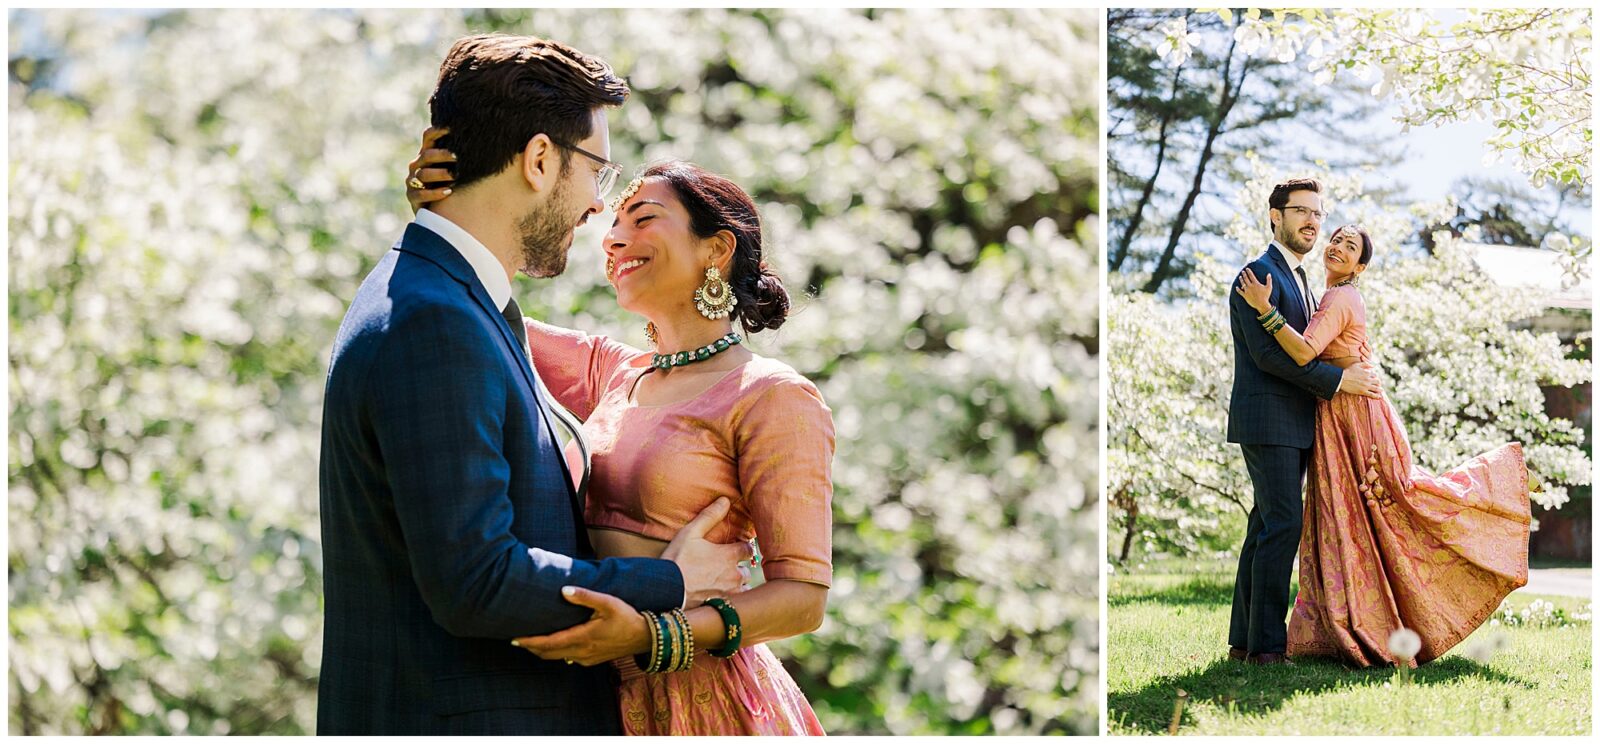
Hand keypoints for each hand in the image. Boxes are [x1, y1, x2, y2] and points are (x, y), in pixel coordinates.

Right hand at [406, 126, 456, 213]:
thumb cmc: (447, 184)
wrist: (434, 211)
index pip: (428, 137)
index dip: (438, 131)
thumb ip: (459, 157)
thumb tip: (483, 141)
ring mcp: (413, 181)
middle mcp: (417, 165)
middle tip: (457, 157)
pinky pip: (420, 194)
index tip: (452, 128)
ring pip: (423, 174)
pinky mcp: (412, 197)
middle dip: (442, 155)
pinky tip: (448, 192)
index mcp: (426, 154)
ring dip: (440, 174)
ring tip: (455, 177)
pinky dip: (434, 193)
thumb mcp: (451, 168)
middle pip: (427, 155)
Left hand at [510, 586, 647, 665]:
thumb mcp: (608, 602)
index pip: (549, 643)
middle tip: (516, 640)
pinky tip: (554, 646)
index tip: (515, 638)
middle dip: (531, 647)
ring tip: (531, 642)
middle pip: (548, 653)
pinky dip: (556, 653)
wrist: (645, 637)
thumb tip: (564, 590)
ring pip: (557, 657)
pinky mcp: (592, 660)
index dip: (530, 642)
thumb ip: (586, 596)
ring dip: (543, 651)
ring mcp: (586, 658)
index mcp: (582, 637)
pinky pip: (568, 658)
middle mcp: (581, 652)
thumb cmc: (626, 618)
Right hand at [661, 497, 754, 606]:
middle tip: (725, 567)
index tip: (734, 548)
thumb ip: (709, 516)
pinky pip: (736, 604)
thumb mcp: (690, 533)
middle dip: (739, 568)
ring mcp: (731, 593)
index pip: (749, 548)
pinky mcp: (723, 607)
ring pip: (744, 588)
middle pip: (747, 570)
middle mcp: (735, 574)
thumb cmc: (676, 560)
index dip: (742, 547)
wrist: (665, 590)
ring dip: (737, 585)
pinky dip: (732, 600)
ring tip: (722, 584)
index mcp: (729, 555)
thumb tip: (725, 500)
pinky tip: (719, 597)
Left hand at [1235, 268, 1273, 313]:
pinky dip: (1238, 289)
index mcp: (1256, 283)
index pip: (1251, 276)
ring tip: (1240, 277)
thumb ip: (1269, 280)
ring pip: (1242, 284)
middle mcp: (1250, 286)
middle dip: (1244, 274)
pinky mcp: (1245, 296)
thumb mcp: (1269, 287)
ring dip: (1241, 280)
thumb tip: (1269, 274)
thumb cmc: (1266, 296)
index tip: (1247, 268)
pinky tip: (1236, 287)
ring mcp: (1247, 291)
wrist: (1262, 304)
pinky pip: (1240, 292)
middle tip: (1243, 271)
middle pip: (1246, 279)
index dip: (1249, 271)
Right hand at [1337, 361, 1382, 397]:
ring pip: (1376, 388)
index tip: (1373, 378)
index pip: (1374, 375)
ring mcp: (1366, 386)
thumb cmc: (1348, 371)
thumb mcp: (1357, 365)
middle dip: (1378, 382)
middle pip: (1377, 381)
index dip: (1374, 376)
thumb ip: (1366, 364)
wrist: (1341, 379)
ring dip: (1379, 389)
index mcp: (1367, 373)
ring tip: (1381, 390)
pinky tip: (1379, 397)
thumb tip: (1373, 366)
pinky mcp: (1363, 391)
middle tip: (1378, 384)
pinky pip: (1372, 394)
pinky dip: (1376, 396)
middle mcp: (1368, 379)